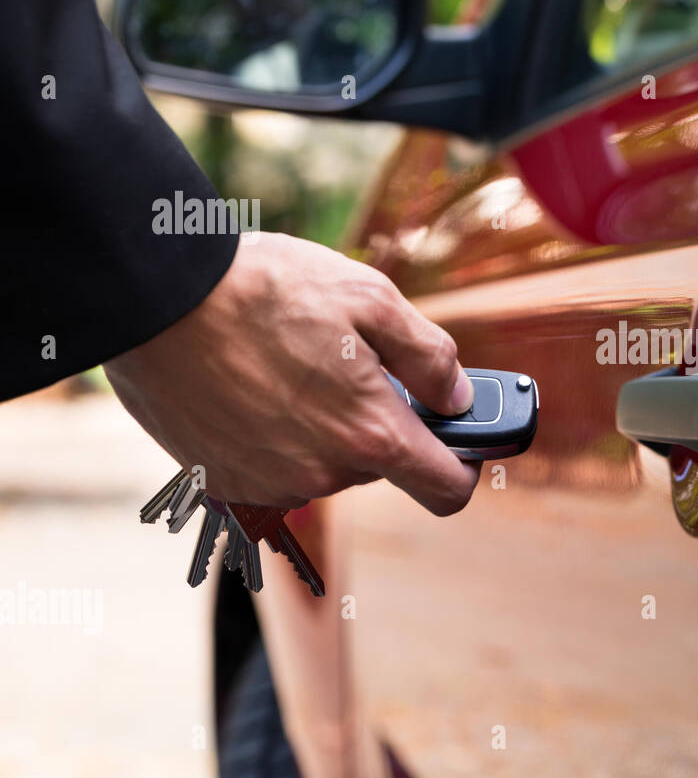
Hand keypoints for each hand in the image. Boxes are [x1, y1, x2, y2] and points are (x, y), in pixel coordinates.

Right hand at [105, 232, 480, 512]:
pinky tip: (252, 385)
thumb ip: (430, 357)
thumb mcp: (371, 297)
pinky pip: (276, 467)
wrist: (153, 297)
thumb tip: (457, 397)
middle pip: (380, 464)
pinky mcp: (224, 482)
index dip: (464, 466)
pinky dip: (276, 436)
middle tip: (353, 363)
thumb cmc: (265, 288)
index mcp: (370, 434)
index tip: (461, 441)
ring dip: (324, 426)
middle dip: (379, 421)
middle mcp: (322, 474)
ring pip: (326, 464)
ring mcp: (269, 484)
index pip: (446, 489)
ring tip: (289, 363)